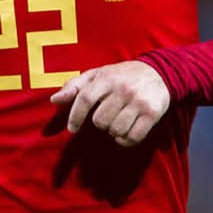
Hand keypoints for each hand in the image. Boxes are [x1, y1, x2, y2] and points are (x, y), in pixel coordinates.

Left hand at [50, 60, 169, 146]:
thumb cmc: (121, 75)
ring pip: (115, 130)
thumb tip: (54, 100)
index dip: (75, 116)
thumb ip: (74, 86)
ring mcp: (138, 102)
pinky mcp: (152, 114)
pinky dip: (125, 140)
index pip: (85, 98)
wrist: (158, 72)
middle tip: (103, 118)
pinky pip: (133, 137)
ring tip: (116, 122)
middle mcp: (122, 89)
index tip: (72, 128)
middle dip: (98, 124)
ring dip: (112, 132)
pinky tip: (125, 132)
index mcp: (106, 78)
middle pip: (99, 120)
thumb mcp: (97, 74)